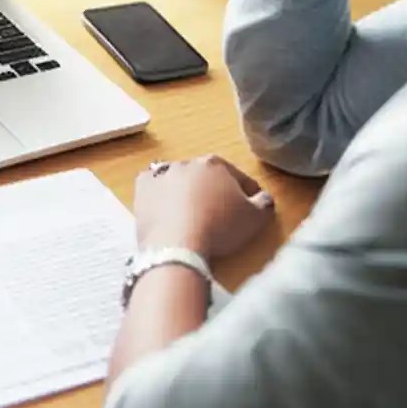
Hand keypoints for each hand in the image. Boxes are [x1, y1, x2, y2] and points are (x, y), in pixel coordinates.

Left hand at [133, 155, 274, 258]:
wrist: (177, 244)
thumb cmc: (220, 229)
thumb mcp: (255, 219)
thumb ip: (264, 203)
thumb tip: (264, 197)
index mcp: (215, 164)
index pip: (238, 177)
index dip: (247, 192)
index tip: (251, 206)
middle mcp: (186, 163)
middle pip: (206, 176)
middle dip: (214, 190)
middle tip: (220, 212)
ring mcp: (161, 174)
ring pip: (178, 179)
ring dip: (185, 190)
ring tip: (191, 211)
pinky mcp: (141, 189)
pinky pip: (153, 187)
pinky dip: (159, 193)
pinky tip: (164, 206)